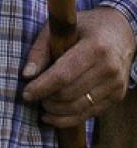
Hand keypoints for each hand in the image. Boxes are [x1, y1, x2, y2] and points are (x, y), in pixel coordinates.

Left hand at [21, 6, 135, 126]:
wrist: (122, 32)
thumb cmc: (87, 28)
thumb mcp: (61, 29)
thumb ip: (40, 51)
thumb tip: (26, 75)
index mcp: (95, 47)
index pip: (63, 76)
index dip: (41, 88)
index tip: (25, 94)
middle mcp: (109, 68)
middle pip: (68, 94)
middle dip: (46, 99)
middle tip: (33, 95)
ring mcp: (116, 84)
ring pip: (77, 108)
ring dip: (55, 110)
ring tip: (43, 103)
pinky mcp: (117, 96)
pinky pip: (88, 115)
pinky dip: (67, 119)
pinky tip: (52, 115)